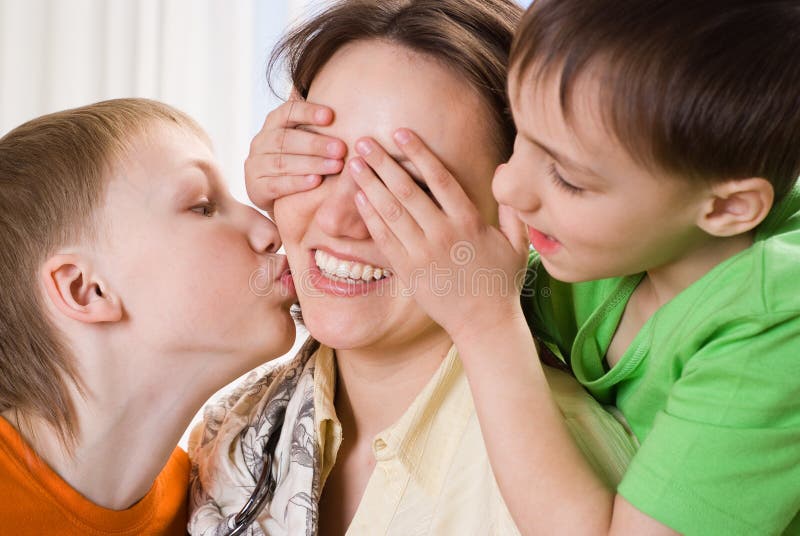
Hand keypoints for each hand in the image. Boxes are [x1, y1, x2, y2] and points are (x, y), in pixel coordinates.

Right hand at [245, 91, 346, 215]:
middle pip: (286, 139)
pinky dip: (297, 182)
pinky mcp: (256, 188)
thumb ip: (315, 123)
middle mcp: (260, 141)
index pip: (287, 112)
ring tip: (336, 166)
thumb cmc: (297, 159)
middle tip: (341, 148)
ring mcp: (255, 165)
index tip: (330, 116)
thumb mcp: (303, 137)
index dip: (307, 112)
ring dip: (312, 163)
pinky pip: (276, 184)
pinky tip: (316, 181)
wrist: (272, 191)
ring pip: (282, 162)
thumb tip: (340, 99)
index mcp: (272, 124)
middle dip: (315, 143)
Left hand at [349, 129, 529, 340]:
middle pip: (408, 190)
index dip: (418, 153)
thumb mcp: (517, 243)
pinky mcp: (409, 270)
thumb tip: (505, 169)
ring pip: (391, 212)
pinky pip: (385, 239)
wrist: (484, 323)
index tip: (400, 133)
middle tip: (364, 142)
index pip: (440, 179)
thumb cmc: (501, 281)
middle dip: (383, 163)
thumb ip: (511, 207)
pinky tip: (359, 198)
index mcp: (469, 222)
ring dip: (370, 185)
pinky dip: (370, 217)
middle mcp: (443, 234)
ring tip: (355, 165)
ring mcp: (423, 253)